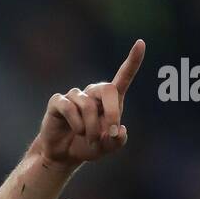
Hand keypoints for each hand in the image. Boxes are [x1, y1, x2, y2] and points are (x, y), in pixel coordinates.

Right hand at [33, 39, 144, 166]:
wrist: (63, 155)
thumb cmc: (86, 146)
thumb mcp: (105, 148)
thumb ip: (116, 142)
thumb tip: (120, 130)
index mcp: (109, 100)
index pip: (123, 76)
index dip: (132, 61)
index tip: (141, 43)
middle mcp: (93, 93)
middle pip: (107, 89)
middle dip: (111, 113)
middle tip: (110, 134)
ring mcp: (75, 96)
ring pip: (88, 106)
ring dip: (91, 128)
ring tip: (88, 139)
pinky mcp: (58, 101)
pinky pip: (69, 109)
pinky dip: (76, 124)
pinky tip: (76, 131)